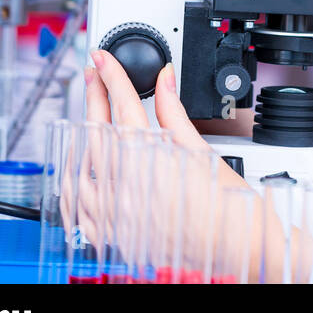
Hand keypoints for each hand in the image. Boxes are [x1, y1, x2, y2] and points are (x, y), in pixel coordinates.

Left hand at [82, 50, 312, 281]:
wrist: (239, 253)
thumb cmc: (230, 210)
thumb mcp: (204, 153)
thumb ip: (176, 114)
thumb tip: (166, 81)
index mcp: (152, 163)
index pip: (124, 108)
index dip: (112, 77)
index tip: (104, 59)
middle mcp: (127, 189)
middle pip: (95, 132)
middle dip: (93, 96)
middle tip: (94, 74)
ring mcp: (114, 215)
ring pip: (77, 168)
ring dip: (78, 137)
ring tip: (85, 116)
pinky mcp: (111, 236)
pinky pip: (75, 208)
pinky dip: (72, 182)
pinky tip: (78, 168)